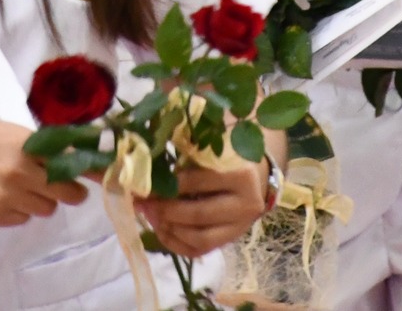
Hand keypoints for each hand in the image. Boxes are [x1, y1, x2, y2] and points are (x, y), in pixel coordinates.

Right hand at [0, 119, 88, 226]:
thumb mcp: (8, 130)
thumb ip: (38, 144)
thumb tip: (72, 155)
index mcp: (26, 144)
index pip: (71, 160)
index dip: (92, 170)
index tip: (107, 175)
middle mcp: (19, 171)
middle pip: (66, 192)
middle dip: (70, 191)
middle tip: (66, 188)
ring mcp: (6, 195)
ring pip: (46, 209)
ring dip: (42, 201)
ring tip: (23, 187)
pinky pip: (22, 220)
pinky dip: (19, 211)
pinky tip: (4, 196)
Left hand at [136, 160, 269, 258]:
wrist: (257, 179)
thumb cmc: (229, 158)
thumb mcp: (212, 151)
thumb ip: (186, 159)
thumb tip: (147, 173)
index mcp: (241, 175)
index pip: (198, 182)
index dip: (169, 184)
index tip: (146, 183)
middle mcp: (246, 205)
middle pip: (199, 214)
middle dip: (166, 210)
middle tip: (144, 203)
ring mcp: (240, 227)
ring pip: (200, 238)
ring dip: (169, 229)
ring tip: (151, 216)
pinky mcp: (231, 241)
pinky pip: (200, 251)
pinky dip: (176, 243)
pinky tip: (161, 229)